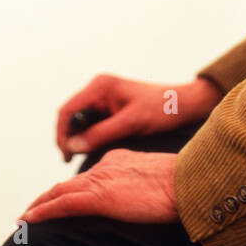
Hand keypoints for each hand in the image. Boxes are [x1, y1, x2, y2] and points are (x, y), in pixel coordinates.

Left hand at [20, 150, 178, 224]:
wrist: (185, 183)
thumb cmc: (180, 186)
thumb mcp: (156, 182)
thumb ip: (142, 187)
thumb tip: (142, 200)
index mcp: (117, 161)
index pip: (86, 177)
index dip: (69, 189)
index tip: (59, 199)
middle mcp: (103, 167)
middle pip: (67, 184)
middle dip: (47, 197)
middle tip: (31, 210)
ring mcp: (100, 181)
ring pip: (59, 193)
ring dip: (39, 205)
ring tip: (25, 217)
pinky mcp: (99, 197)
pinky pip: (62, 204)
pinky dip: (43, 211)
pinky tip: (29, 219)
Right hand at [56, 74, 222, 162]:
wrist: (183, 104)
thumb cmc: (161, 109)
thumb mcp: (131, 123)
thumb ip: (100, 134)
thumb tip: (73, 145)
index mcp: (100, 86)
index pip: (68, 109)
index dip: (62, 133)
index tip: (66, 154)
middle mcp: (98, 89)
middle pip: (71, 114)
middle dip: (68, 136)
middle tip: (69, 159)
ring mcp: (104, 97)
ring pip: (81, 120)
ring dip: (78, 137)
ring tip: (78, 157)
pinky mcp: (110, 107)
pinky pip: (92, 122)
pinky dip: (89, 135)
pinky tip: (91, 149)